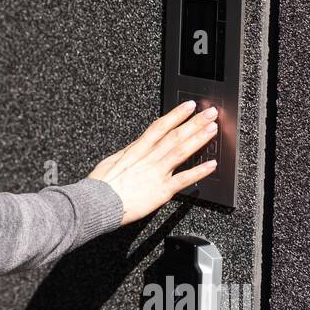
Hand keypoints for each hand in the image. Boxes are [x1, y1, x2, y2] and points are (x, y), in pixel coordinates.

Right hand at [87, 99, 218, 225]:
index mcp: (136, 150)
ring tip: (212, 129)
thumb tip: (138, 145)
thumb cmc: (100, 186)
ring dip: (199, 139)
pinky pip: (183, 179)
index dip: (176, 115)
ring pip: (181, 152)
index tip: (189, 106)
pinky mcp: (161, 191)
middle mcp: (148, 159)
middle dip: (194, 123)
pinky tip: (212, 165)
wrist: (96, 203)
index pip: (159, 127)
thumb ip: (128, 153)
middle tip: (210, 113)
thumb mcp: (111, 161)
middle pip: (175, 136)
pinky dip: (199, 172)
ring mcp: (156, 173)